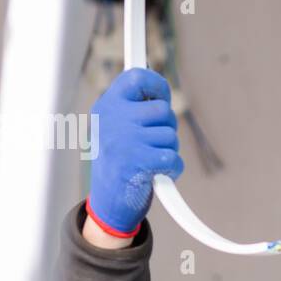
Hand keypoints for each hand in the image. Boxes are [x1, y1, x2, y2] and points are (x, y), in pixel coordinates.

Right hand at [87, 67, 182, 235]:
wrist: (108, 202)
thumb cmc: (120, 161)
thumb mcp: (118, 128)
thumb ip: (136, 108)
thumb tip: (162, 90)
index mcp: (106, 107)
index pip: (136, 77)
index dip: (157, 85)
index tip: (162, 95)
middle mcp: (112, 120)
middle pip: (163, 110)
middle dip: (167, 128)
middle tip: (152, 143)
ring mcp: (124, 141)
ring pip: (171, 135)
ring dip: (168, 151)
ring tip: (150, 161)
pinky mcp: (138, 163)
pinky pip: (174, 158)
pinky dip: (172, 169)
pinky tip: (158, 175)